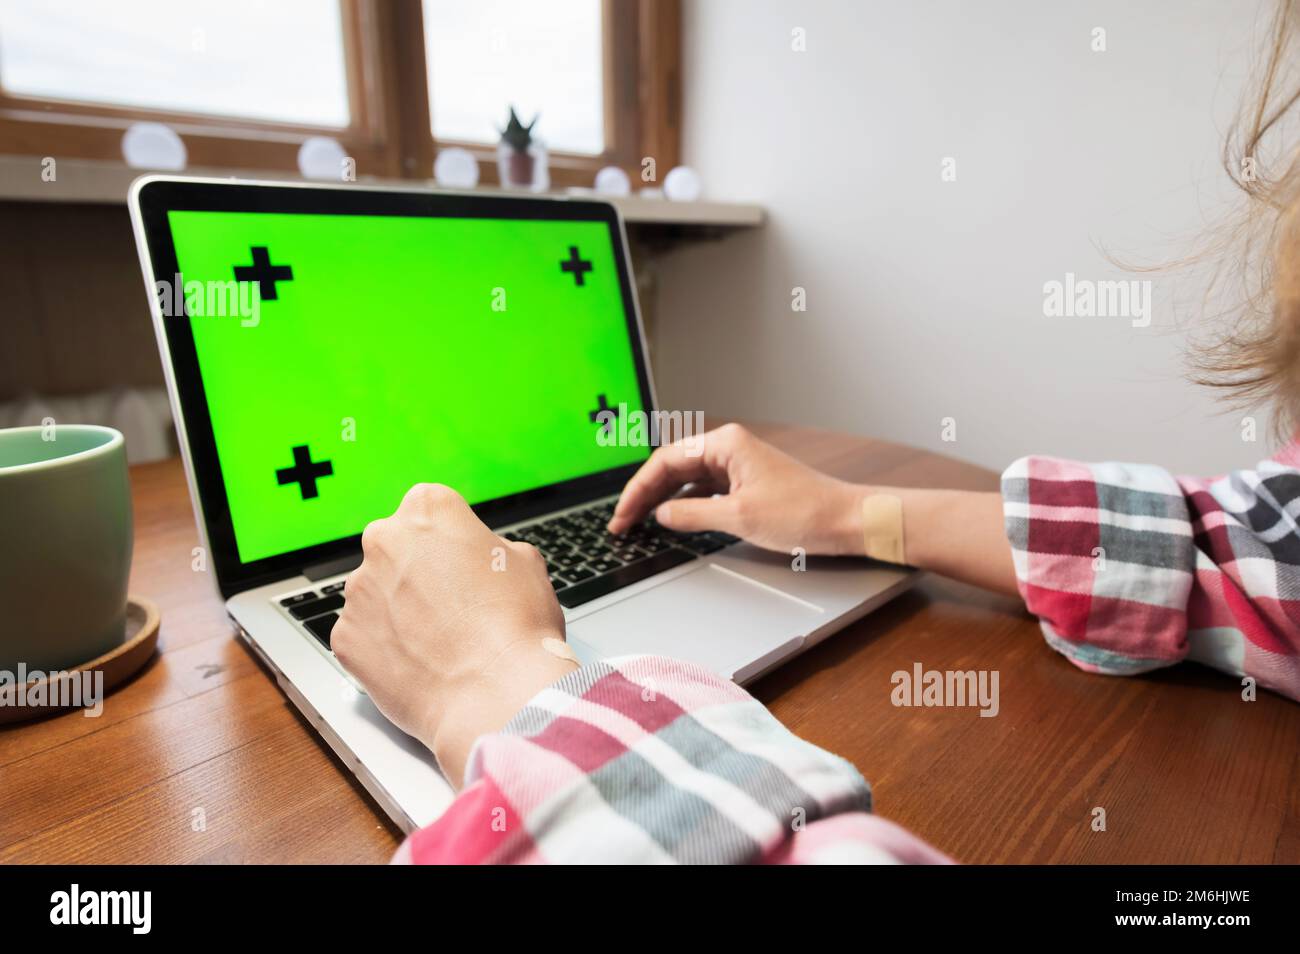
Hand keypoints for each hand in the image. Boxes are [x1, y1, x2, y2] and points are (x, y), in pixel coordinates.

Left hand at [332, 483, 578, 784]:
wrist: (495, 694)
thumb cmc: (517, 627)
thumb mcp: (527, 564)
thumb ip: (491, 547)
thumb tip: (483, 557)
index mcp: (428, 510)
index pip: (429, 509)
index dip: (450, 539)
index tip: (462, 562)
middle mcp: (384, 541)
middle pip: (395, 547)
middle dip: (417, 570)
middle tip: (451, 604)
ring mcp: (359, 591)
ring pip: (376, 593)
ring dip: (399, 610)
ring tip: (437, 641)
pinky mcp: (345, 637)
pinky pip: (362, 635)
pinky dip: (383, 647)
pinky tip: (417, 663)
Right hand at [607, 423, 865, 555]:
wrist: (845, 520)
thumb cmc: (803, 512)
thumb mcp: (738, 518)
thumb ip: (691, 515)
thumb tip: (661, 515)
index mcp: (725, 444)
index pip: (665, 461)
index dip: (637, 490)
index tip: (621, 515)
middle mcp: (729, 447)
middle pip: (672, 467)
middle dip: (645, 495)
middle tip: (622, 523)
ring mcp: (738, 464)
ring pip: (686, 479)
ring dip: (662, 500)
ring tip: (639, 523)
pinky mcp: (746, 482)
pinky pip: (704, 489)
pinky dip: (685, 504)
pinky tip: (672, 520)